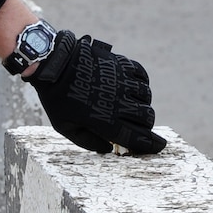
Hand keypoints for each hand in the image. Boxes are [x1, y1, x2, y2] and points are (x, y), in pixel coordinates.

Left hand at [30, 32, 165, 155]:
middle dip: (147, 125)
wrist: (53, 63)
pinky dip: (141, 83)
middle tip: (139, 125)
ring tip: (133, 104)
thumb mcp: (65, 127)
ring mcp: (122, 82)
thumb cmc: (57, 98)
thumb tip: (109, 148)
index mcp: (105, 121)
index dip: (151, 144)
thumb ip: (88, 141)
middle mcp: (119, 102)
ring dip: (143, 103)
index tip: (158, 146)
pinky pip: (142, 76)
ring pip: (146, 96)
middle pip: (147, 117)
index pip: (137, 137)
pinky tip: (133, 86)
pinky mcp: (122, 65)